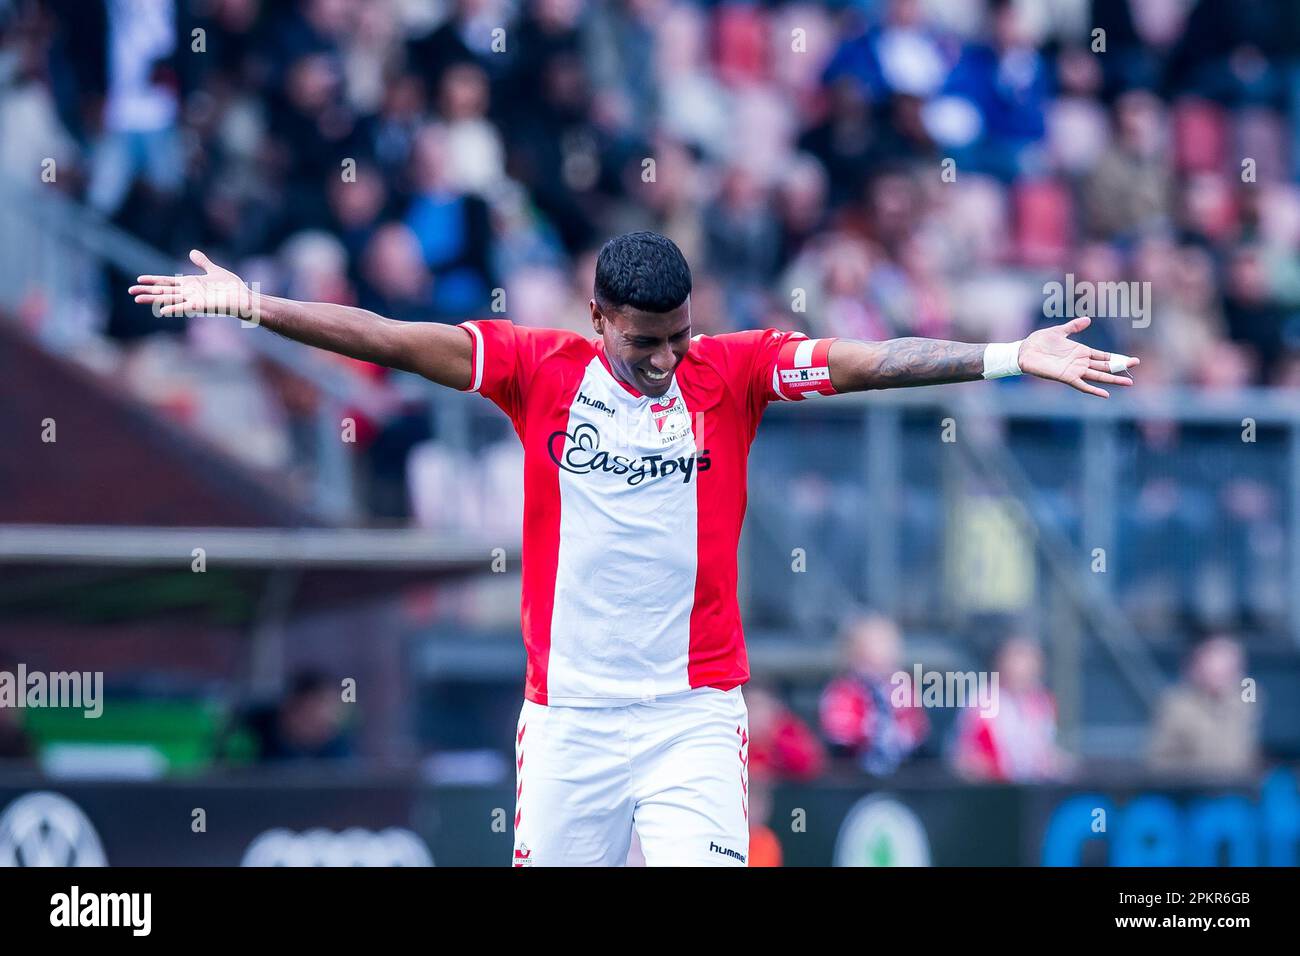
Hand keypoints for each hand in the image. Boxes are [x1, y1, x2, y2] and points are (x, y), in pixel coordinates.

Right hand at [129, 250, 255, 318]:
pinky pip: (184, 308)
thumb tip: (192, 252)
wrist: (243, 298)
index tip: (139, 280)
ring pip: (169, 299)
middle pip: (163, 291)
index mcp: (190, 284)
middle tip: (130, 293)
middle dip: (147, 291)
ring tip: (138, 300)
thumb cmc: (231, 287)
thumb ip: (202, 262)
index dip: (153, 280)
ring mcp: (193, 300)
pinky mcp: (201, 306)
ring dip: (154, 299)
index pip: (167, 281)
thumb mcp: (214, 270)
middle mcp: (189, 293)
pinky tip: (161, 310)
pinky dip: (173, 308)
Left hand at [1017, 316, 1138, 397]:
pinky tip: (1105, 394)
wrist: (1024, 351)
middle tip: (1136, 367)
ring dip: (1113, 379)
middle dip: (1121, 367)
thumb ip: (1073, 327)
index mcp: (1081, 351)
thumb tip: (1088, 319)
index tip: (1131, 360)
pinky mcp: (1066, 377)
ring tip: (1129, 382)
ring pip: (1098, 376)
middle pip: (1105, 366)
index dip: (1117, 358)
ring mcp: (1075, 370)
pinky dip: (1094, 390)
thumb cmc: (1039, 341)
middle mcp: (1081, 362)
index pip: (1104, 356)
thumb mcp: (1059, 331)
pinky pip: (1082, 385)